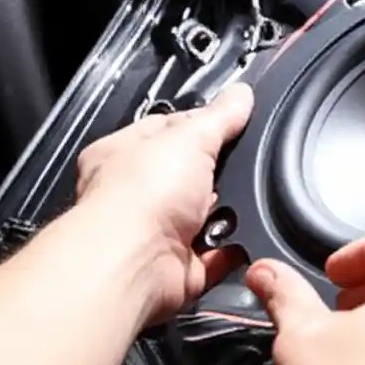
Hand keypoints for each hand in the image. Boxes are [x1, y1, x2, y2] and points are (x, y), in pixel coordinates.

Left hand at [74, 84, 252, 322]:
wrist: (135, 263)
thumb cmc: (138, 195)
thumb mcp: (190, 137)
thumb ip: (220, 116)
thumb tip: (241, 95)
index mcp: (123, 154)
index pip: (166, 130)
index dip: (201, 124)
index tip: (232, 120)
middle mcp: (135, 196)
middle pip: (189, 175)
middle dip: (217, 173)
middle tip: (236, 166)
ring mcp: (155, 234)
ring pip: (205, 217)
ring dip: (225, 212)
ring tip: (236, 202)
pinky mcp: (178, 269)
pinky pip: (216, 258)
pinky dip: (232, 250)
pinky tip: (240, 238)